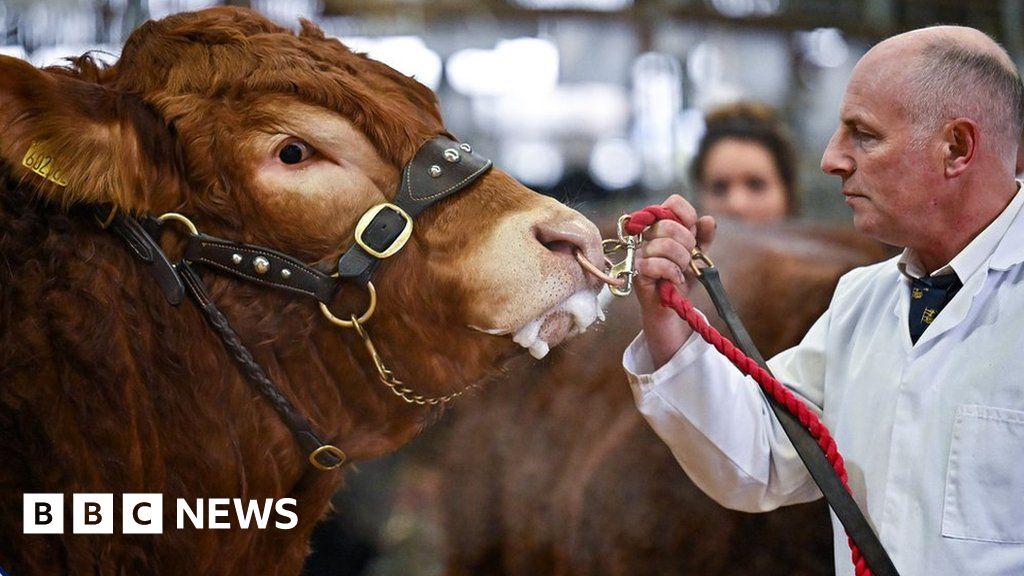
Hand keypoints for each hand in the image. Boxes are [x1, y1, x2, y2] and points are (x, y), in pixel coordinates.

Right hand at [633, 194, 715, 368]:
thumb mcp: (698, 256)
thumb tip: (708, 220)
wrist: (673, 307)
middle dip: (687, 243)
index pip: (672, 203)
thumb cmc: (681, 278)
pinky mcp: (638, 273)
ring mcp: (640, 254)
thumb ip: (704, 238)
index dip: (686, 213)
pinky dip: (671, 273)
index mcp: (662, 226)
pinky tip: (674, 280)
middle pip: (669, 225)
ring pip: (664, 245)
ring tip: (681, 271)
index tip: (693, 230)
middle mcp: (647, 236)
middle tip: (688, 258)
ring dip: (681, 261)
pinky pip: (655, 264)